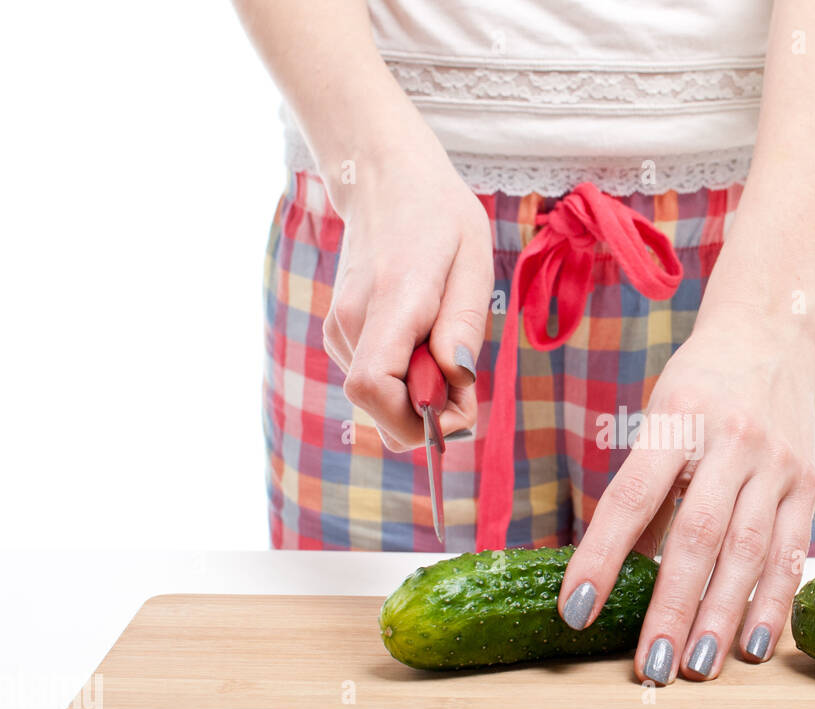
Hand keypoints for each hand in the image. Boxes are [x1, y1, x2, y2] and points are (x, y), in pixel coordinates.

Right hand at [322, 122, 492, 449]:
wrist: (384, 180)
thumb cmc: (439, 218)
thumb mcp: (472, 262)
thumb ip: (463, 325)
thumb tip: (457, 382)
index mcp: (388, 302)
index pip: (373, 389)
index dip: (417, 420)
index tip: (461, 408)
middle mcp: (350, 324)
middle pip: (380, 408)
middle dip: (429, 414)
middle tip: (465, 376)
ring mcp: (339, 332)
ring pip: (381, 401)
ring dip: (423, 394)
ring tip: (446, 340)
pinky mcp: (341, 336)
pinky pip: (379, 383)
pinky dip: (409, 381)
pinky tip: (427, 340)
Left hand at [558, 301, 814, 683]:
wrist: (771, 334)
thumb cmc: (697, 389)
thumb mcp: (659, 423)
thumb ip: (646, 495)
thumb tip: (620, 578)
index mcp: (677, 420)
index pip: (631, 498)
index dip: (601, 558)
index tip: (574, 611)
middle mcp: (731, 441)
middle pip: (696, 535)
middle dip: (671, 607)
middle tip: (651, 667)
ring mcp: (777, 463)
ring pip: (747, 551)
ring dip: (720, 617)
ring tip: (694, 667)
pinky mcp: (808, 483)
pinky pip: (791, 552)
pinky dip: (773, 603)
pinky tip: (754, 647)